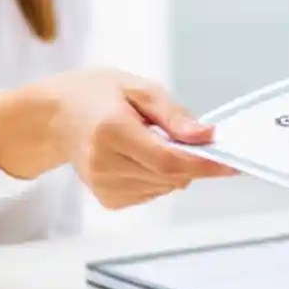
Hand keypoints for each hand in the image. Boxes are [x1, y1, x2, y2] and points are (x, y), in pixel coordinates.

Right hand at [0, 68, 235, 209]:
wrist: (56, 117)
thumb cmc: (97, 95)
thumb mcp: (138, 88)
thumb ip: (174, 115)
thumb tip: (206, 137)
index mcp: (111, 131)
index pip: (168, 160)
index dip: (205, 165)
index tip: (232, 164)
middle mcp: (104, 164)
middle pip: (171, 177)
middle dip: (191, 161)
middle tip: (185, 135)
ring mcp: (103, 186)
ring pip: (165, 188)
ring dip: (173, 168)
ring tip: (149, 140)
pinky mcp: (107, 200)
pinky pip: (152, 193)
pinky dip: (158, 177)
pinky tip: (139, 156)